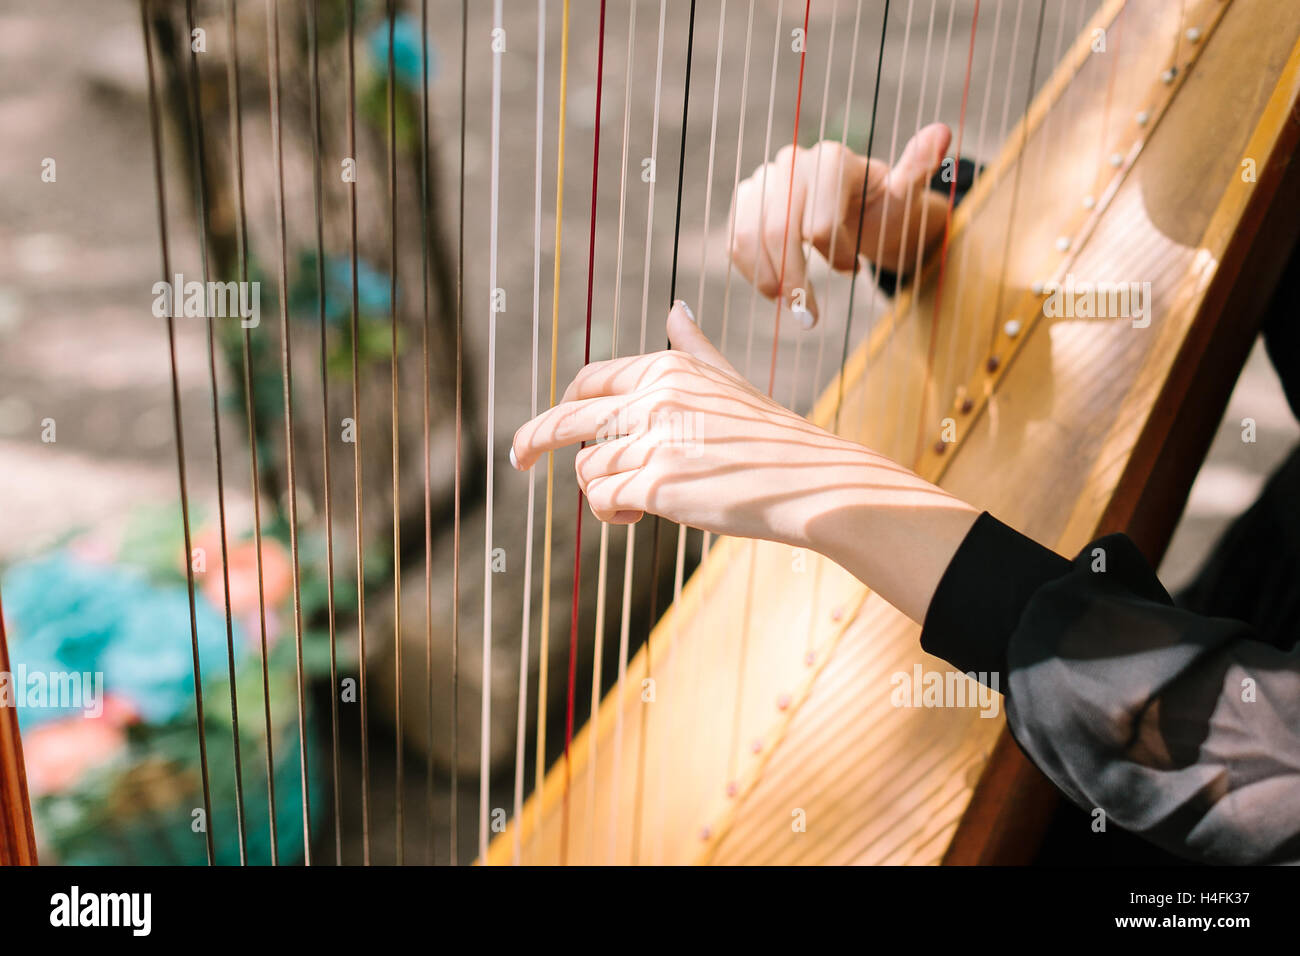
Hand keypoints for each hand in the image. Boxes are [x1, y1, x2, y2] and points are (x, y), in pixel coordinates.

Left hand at [510, 301, 978, 623]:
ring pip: (588, 469)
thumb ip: (694, 350)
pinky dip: (612, 511)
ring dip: (604, 491)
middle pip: (567, 419)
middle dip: (533, 439)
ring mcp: (654, 439)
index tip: (543, 427)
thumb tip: (673, 309)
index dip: (561, 404)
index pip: (590, 381)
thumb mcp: (728, 383)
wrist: (815, 483)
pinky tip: (636, 516)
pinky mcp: (657, 483)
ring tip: (637, 503)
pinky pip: (603, 498)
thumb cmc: (773, 439)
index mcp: (666, 369)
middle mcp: (653, 397)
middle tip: (516, 460)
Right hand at [729, 124, 951, 325]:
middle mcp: (792, 163)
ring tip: (791, 305)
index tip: (854, 271)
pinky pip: (737, 242)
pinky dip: (752, 272)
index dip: (836, 258)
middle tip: (810, 317)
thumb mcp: (905, 196)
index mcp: (832, 160)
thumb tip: (943, 133)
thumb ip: (917, 169)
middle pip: (778, 232)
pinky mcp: (746, 203)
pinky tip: (774, 290)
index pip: (820, 225)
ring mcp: (764, 182)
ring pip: (751, 238)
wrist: (856, 209)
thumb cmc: (884, 208)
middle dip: (794, 282)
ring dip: (770, 281)